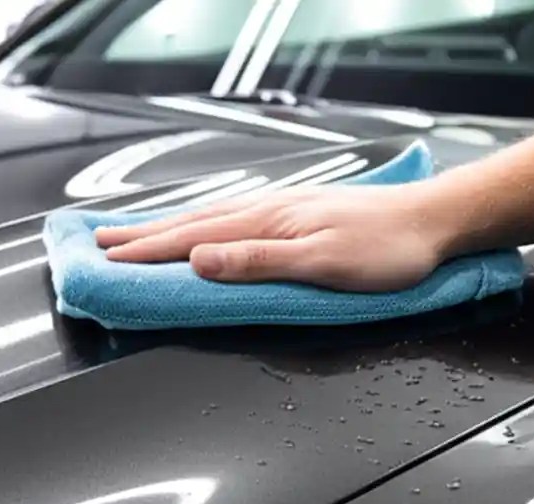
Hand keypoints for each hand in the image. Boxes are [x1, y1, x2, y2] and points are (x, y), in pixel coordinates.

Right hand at [96, 184, 456, 291]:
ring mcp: (282, 210)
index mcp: (267, 223)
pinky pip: (232, 219)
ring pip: (209, 219)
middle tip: (101, 243)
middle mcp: (269, 211)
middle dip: (144, 235)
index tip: (109, 257)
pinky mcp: (297, 215)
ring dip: (168, 228)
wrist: (433, 221)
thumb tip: (199, 260)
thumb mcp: (322, 263)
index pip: (192, 238)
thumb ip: (258, 262)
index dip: (148, 250)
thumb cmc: (387, 248)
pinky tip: (201, 230)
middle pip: (192, 224)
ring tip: (135, 234)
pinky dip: (202, 225)